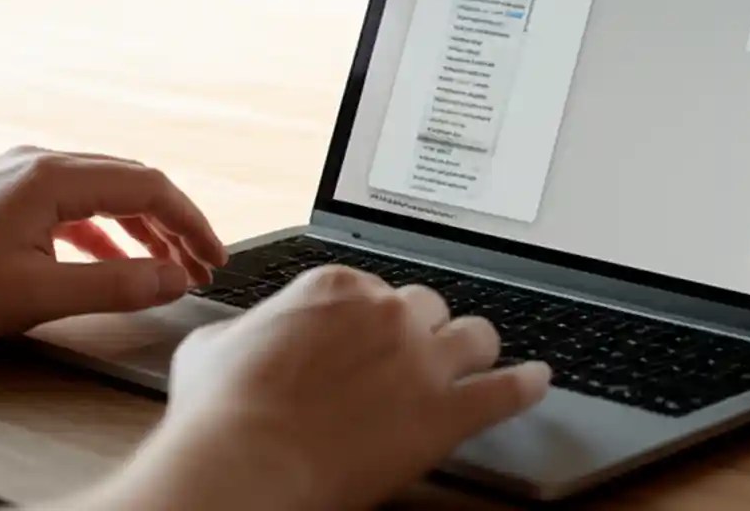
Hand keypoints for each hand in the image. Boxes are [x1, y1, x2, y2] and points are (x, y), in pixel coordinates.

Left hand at [0, 146, 226, 341]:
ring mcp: (22, 174)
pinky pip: (77, 202)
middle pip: (133, 183)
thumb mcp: (41, 295)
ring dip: (143, 228)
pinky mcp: (8, 193)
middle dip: (173, 225)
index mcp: (53, 178)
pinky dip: (107, 230)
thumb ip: (117, 284)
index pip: (150, 187)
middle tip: (200, 265)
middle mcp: (40, 163)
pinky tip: (117, 260)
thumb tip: (174, 279)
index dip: (191, 223)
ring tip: (169, 266)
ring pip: (107, 191)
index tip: (213, 257)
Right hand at [100, 265, 550, 510]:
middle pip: (427, 308)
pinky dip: (526, 386)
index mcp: (336, 288)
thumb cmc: (221, 411)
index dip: (371, 318)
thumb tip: (242, 335)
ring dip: (473, 349)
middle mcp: (387, 312)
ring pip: (475, 336)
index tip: (369, 336)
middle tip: (409, 356)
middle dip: (420, 330)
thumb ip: (246, 330)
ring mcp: (422, 361)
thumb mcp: (213, 346)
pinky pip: (507, 391)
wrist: (245, 462)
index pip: (374, 290)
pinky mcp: (445, 413)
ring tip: (476, 362)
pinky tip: (536, 382)